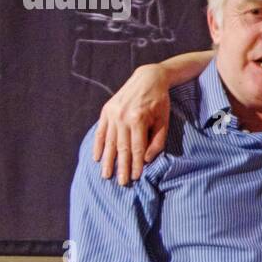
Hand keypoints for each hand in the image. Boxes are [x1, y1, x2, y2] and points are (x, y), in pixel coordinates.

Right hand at [93, 64, 172, 184]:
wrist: (148, 79)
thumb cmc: (159, 102)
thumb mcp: (164, 121)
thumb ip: (157, 141)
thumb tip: (146, 160)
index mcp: (139, 119)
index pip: (136, 148)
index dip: (135, 164)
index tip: (135, 177)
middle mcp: (122, 117)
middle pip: (122, 148)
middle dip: (121, 167)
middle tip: (121, 183)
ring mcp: (112, 114)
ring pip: (110, 142)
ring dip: (108, 160)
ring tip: (106, 175)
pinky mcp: (106, 111)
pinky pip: (101, 132)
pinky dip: (98, 146)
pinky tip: (97, 158)